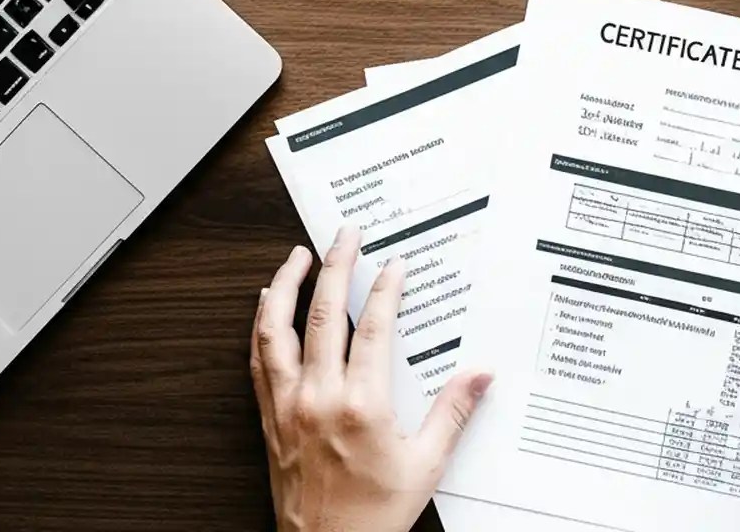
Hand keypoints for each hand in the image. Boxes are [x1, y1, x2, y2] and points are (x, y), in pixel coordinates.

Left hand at [250, 229, 492, 531]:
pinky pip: (259, 359)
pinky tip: (267, 306)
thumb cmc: (374, 515)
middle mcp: (318, 397)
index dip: (385, 288)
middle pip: (324, 314)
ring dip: (287, 286)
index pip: (374, 327)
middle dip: (335, 266)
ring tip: (297, 256)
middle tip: (344, 235)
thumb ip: (453, 413)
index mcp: (362, 405)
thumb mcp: (426, 464)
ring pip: (278, 329)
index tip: (393, 265)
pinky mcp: (269, 418)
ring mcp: (288, 405)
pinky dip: (261, 326)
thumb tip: (480, 375)